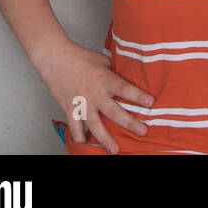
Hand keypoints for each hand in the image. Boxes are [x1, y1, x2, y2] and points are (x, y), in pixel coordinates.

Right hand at [37, 41, 155, 153]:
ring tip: (114, 150)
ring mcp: (82, 103)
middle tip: (142, 132)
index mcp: (106, 79)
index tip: (151, 104)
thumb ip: (116, 72)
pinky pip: (75, 128)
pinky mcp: (70, 109)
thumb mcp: (104, 61)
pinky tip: (87, 145)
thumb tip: (131, 77)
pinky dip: (80, 138)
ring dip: (105, 139)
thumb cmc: (81, 58)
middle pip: (114, 112)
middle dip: (129, 123)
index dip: (138, 96)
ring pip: (94, 125)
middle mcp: (95, 93)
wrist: (56, 59)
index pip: (126, 88)